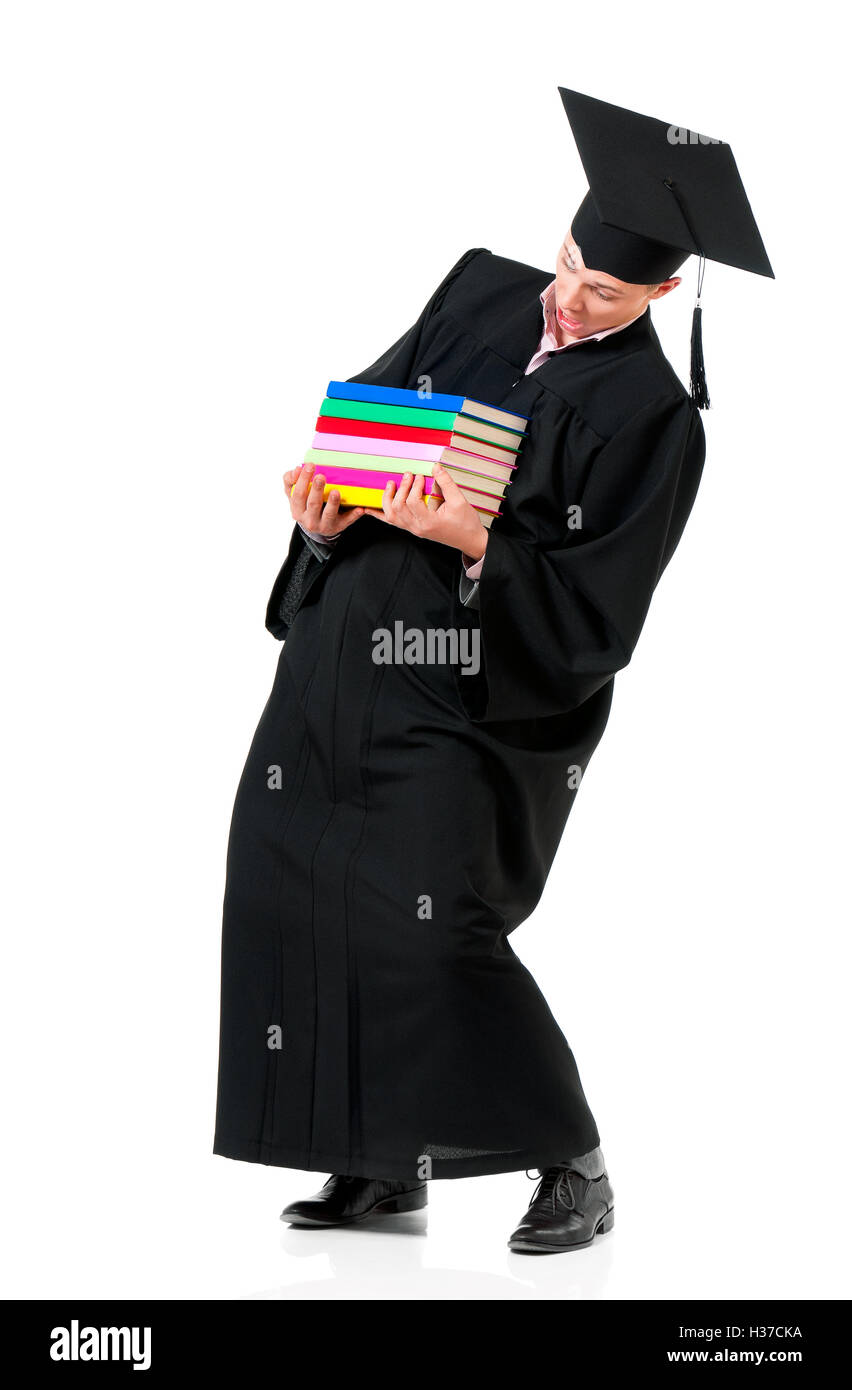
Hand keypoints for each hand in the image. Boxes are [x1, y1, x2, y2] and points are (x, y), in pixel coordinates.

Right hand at [284, 464, 365, 535]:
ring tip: (336, 491)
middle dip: (316, 490)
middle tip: (321, 476)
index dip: (302, 480)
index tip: (309, 466)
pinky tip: (360, 508)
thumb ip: (291, 481)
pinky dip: (353, 515)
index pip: (297, 494)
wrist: (318, 526)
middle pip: (313, 504)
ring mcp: (325, 525)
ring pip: (329, 514)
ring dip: (333, 503)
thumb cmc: (306, 505)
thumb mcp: (294, 495)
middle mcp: (310, 520)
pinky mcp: (339, 527)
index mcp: (297, 510)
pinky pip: (347, 521)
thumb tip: (296, 469)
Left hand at [363, 465, 488, 559]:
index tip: (420, 476)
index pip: (412, 502)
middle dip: (401, 489)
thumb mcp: (459, 501)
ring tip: (391, 485)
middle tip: (408, 475)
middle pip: (398, 508)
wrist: (469, 540)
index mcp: (429, 523)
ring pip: (391, 516)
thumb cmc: (466, 523)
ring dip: (388, 499)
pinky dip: (379, 515)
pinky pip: (392, 522)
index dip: (414, 486)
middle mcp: (417, 528)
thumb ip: (446, 483)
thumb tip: (435, 466)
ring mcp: (414, 530)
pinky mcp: (413, 528)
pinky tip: (369, 509)